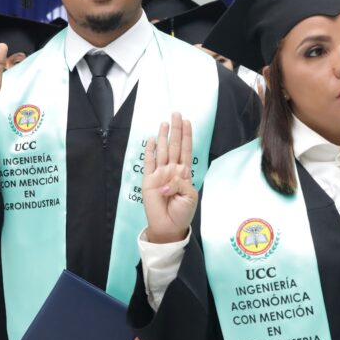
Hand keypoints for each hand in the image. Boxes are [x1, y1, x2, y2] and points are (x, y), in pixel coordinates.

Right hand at [143, 113, 196, 244]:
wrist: (169, 226)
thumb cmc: (182, 212)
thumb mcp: (189, 196)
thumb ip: (181, 183)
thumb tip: (168, 178)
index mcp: (184, 173)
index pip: (186, 150)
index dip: (187, 136)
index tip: (188, 122)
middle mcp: (172, 170)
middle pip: (174, 146)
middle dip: (176, 130)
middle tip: (176, 114)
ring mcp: (160, 174)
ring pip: (162, 151)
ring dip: (164, 136)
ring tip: (165, 122)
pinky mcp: (149, 180)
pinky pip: (149, 162)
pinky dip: (150, 151)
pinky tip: (152, 139)